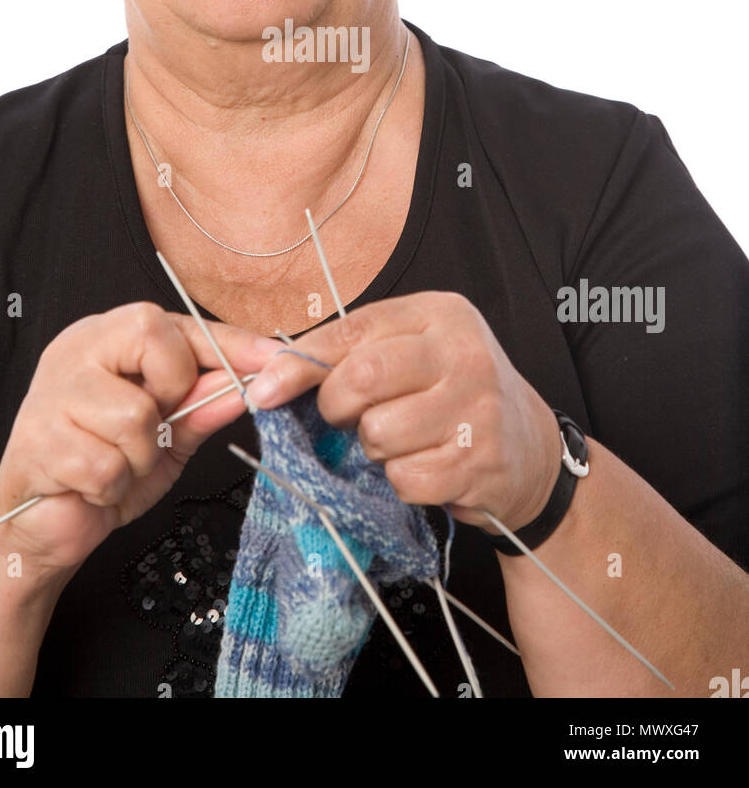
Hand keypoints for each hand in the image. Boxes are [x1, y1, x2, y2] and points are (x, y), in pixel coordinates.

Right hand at [0, 302, 281, 572]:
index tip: (273, 360)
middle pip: (150, 337)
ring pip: (135, 414)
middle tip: (154, 426)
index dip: (229, 343)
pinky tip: (92, 486)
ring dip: (140, 457)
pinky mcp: (38, 441)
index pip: (177, 325)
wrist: (43, 527)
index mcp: (108, 338)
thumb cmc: (105, 470)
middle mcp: (77, 351)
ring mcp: (52, 392)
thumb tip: (247, 385)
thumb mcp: (168, 435)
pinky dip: (112, 487)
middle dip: (170, 392)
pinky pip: (107, 464)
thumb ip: (202, 406)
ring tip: (117, 465)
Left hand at [246, 291, 562, 533]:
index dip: (300, 363)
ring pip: (379, 434)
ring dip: (374, 447)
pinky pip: (406, 478)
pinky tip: (427, 464)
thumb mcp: (411, 350)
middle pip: (362, 379)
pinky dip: (402, 479)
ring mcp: (477, 408)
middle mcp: (464, 352)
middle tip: (348, 416)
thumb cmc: (451, 392)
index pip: (353, 332)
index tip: (263, 390)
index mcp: (440, 313)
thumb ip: (349, 352)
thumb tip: (269, 374)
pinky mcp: (481, 462)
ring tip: (402, 438)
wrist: (529, 448)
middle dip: (338, 407)